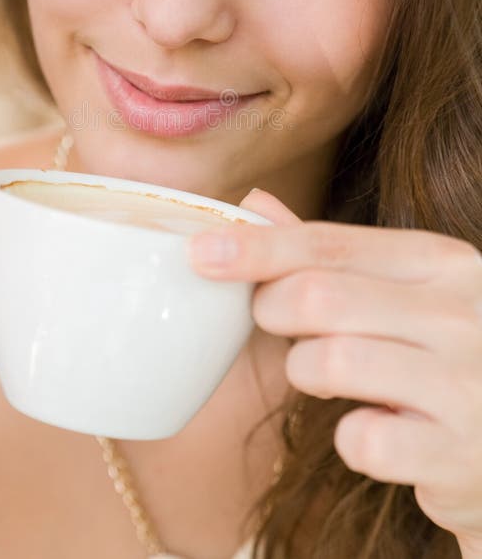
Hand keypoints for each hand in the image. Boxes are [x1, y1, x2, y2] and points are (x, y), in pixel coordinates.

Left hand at [190, 188, 481, 545]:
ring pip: (327, 362)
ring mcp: (464, 384)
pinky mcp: (457, 453)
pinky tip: (381, 429)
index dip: (255, 248)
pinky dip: (351, 438)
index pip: (328, 245)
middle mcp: (460, 313)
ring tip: (333, 375)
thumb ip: (331, 252)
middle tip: (279, 325)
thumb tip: (254, 202)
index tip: (200, 253)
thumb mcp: (404, 290)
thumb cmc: (443, 353)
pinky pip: (360, 440)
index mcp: (441, 262)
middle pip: (317, 297)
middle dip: (273, 311)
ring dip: (306, 371)